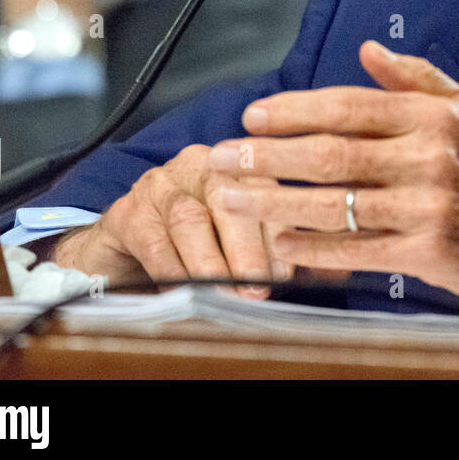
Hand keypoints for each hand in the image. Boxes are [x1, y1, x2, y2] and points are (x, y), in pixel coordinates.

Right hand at [51, 144, 292, 296]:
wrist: (123, 257)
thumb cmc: (194, 251)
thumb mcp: (241, 247)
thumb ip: (284, 252)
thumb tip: (335, 267)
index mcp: (236, 168)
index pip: (265, 189)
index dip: (278, 230)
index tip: (290, 271)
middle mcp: (200, 166)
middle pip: (228, 197)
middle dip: (247, 246)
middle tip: (258, 286)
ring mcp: (160, 185)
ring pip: (190, 219)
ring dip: (210, 261)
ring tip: (225, 293)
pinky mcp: (127, 212)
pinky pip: (153, 241)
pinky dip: (172, 270)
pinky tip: (184, 292)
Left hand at [210, 40, 458, 303]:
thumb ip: (418, 80)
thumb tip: (370, 49)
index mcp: (434, 116)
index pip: (349, 106)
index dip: (294, 110)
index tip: (251, 116)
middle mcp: (428, 157)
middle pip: (328, 153)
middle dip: (265, 156)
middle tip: (218, 159)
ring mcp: (426, 206)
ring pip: (332, 203)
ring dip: (273, 201)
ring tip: (232, 198)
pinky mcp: (427, 252)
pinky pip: (357, 249)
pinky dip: (315, 249)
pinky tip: (282, 245)